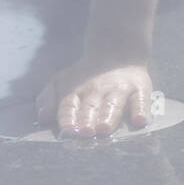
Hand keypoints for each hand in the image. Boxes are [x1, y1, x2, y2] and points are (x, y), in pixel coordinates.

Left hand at [36, 59, 152, 137]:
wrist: (116, 52)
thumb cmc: (84, 78)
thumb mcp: (61, 82)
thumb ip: (49, 99)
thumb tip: (42, 117)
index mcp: (76, 91)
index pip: (69, 105)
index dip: (67, 117)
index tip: (66, 130)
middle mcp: (97, 91)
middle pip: (90, 107)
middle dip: (87, 119)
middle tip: (85, 132)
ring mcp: (119, 90)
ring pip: (113, 105)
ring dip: (109, 116)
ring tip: (105, 129)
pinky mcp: (140, 90)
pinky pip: (141, 101)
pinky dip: (141, 110)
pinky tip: (140, 120)